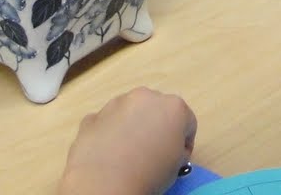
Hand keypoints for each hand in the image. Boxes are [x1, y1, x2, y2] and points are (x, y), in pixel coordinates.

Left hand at [57, 88, 195, 194]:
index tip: (177, 158)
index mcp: (174, 107)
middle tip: (152, 153)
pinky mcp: (92, 116)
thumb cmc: (149, 174)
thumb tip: (167, 149)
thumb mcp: (177, 165)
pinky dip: (108, 134)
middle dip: (157, 127)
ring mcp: (116, 104)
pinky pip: (106, 123)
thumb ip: (176, 148)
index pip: (187, 122)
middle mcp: (145, 97)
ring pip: (129, 112)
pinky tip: (107, 154)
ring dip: (131, 126)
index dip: (184, 143)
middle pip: (157, 110)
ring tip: (127, 154)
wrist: (104, 183)